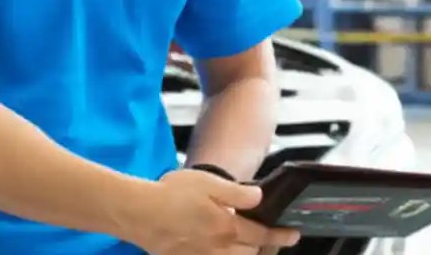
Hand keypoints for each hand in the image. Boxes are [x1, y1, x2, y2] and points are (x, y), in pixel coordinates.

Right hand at [129, 169, 300, 253]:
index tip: (293, 235)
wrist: (137, 212)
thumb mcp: (208, 184)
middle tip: (266, 236)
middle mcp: (216, 249)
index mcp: (226, 228)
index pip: (262, 236)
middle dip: (262, 246)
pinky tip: (216, 247)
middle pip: (250, 254)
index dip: (281, 236)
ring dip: (242, 253)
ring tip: (245, 243)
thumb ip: (237, 193)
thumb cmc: (170, 194)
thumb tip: (259, 199)